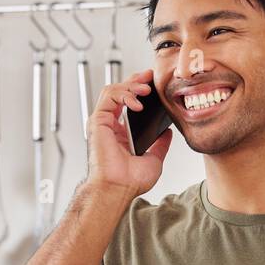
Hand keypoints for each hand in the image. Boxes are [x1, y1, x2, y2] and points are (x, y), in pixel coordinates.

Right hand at [86, 68, 172, 198]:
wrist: (117, 188)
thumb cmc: (129, 181)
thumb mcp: (154, 160)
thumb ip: (160, 145)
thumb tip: (167, 133)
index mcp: (121, 133)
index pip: (129, 103)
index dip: (140, 90)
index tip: (154, 85)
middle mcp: (111, 126)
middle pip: (121, 92)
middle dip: (136, 80)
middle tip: (150, 76)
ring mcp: (103, 122)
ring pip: (113, 90)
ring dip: (131, 84)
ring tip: (146, 89)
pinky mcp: (98, 121)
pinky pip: (109, 96)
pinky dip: (124, 94)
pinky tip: (137, 102)